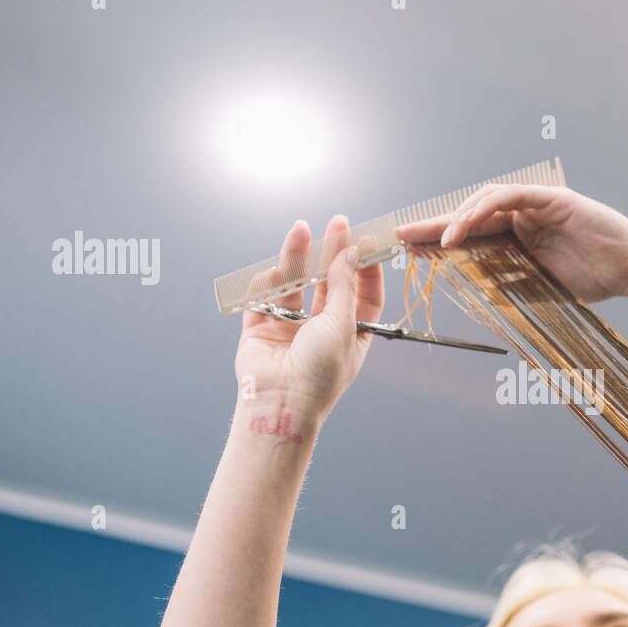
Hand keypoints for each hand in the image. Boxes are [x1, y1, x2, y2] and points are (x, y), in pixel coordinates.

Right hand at [234, 216, 384, 419]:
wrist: (281, 404)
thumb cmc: (320, 372)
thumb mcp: (342, 324)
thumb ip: (343, 286)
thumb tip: (351, 252)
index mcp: (351, 335)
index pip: (364, 295)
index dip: (366, 268)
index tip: (366, 241)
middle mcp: (322, 330)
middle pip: (329, 283)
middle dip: (332, 253)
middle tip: (337, 222)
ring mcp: (290, 329)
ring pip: (295, 285)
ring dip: (296, 257)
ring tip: (300, 229)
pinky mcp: (260, 330)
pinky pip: (262, 299)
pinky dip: (266, 283)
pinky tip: (272, 271)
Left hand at [394, 184, 627, 304]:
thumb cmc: (594, 280)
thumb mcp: (540, 286)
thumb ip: (509, 281)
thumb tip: (475, 291)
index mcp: (518, 235)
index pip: (471, 234)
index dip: (438, 239)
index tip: (407, 250)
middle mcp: (522, 215)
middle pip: (469, 214)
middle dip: (432, 224)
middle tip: (400, 236)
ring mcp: (537, 203)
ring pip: (485, 200)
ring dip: (456, 218)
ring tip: (435, 239)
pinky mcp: (552, 197)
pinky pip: (511, 195)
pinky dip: (486, 207)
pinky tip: (466, 224)